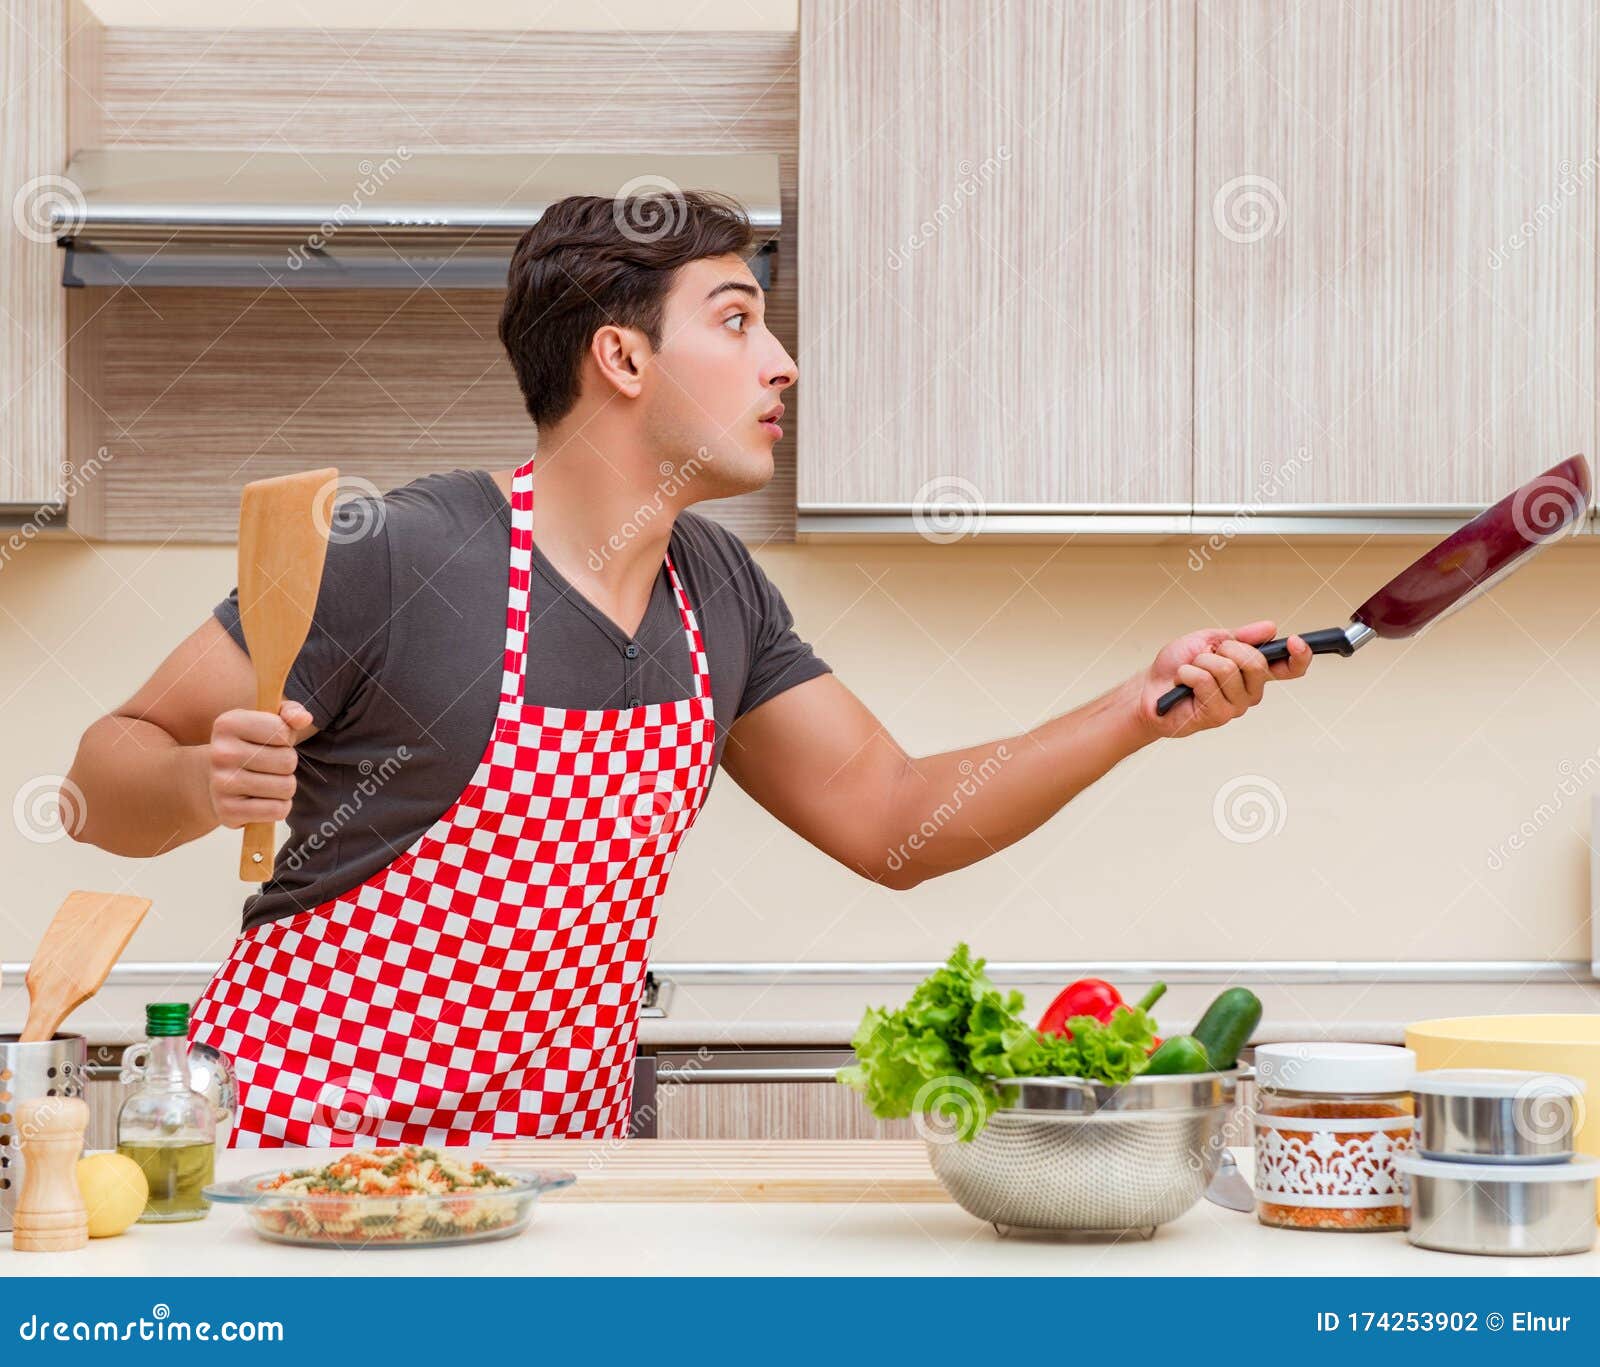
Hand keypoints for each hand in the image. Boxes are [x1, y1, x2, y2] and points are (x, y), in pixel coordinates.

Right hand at [207, 700, 312, 827]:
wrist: (217, 779)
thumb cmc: (252, 745)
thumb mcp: (268, 719)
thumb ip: (291, 712)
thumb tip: (303, 719)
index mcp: (228, 723)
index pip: (282, 731)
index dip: (286, 738)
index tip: (271, 741)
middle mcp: (221, 753)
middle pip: (288, 761)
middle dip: (288, 764)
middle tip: (270, 765)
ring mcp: (221, 783)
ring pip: (286, 787)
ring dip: (285, 786)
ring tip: (267, 781)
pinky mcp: (227, 811)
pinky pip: (277, 810)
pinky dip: (278, 806)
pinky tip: (263, 799)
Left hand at [1134, 621, 1310, 737]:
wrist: (1149, 689)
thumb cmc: (1178, 665)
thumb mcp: (1209, 640)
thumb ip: (1240, 636)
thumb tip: (1270, 628)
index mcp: (1253, 673)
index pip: (1289, 668)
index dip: (1300, 657)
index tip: (1296, 642)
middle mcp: (1250, 692)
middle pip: (1257, 663)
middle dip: (1226, 649)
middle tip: (1208, 654)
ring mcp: (1235, 706)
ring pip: (1228, 670)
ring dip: (1201, 662)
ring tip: (1191, 670)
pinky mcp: (1216, 716)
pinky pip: (1207, 682)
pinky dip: (1189, 673)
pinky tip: (1183, 682)